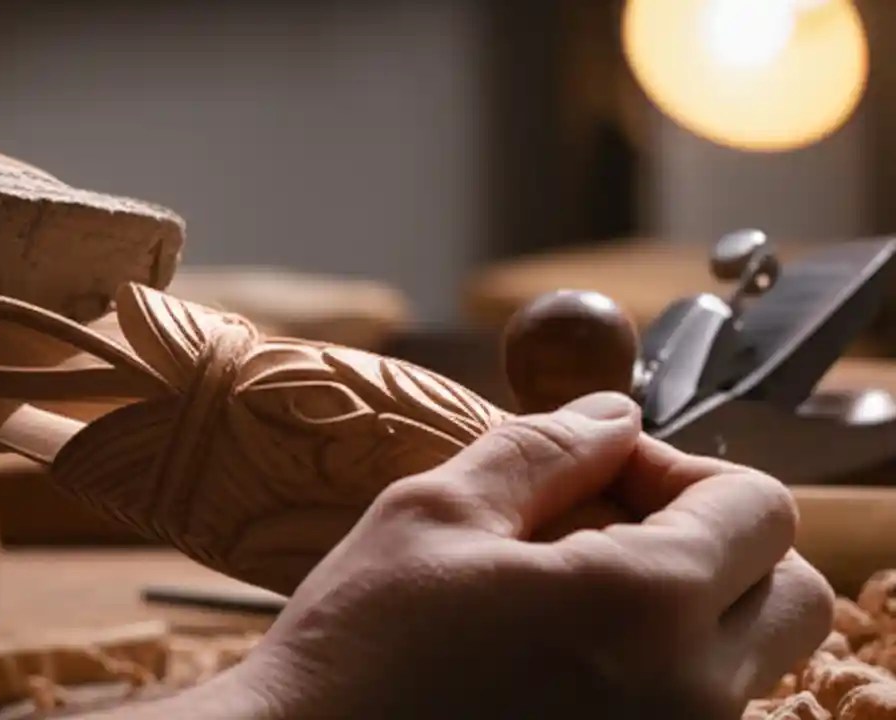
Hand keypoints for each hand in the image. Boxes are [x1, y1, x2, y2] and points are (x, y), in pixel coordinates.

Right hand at [215, 393, 832, 718]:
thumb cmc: (360, 648)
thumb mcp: (436, 513)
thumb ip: (543, 450)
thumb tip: (613, 415)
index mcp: (643, 609)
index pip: (758, 508)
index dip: (679, 468)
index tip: (603, 473)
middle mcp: (686, 696)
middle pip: (792, 593)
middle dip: (720, 540)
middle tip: (618, 527)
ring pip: (746, 656)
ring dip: (688, 604)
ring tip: (573, 591)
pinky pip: (694, 706)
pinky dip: (659, 663)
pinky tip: (562, 650)